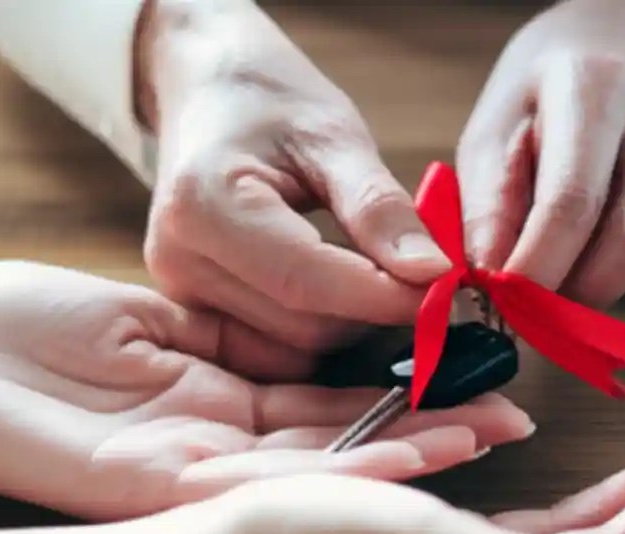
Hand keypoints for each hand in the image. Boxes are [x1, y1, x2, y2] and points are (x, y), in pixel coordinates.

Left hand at [0, 261, 533, 519]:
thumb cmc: (31, 331)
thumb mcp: (158, 318)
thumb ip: (233, 334)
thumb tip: (311, 323)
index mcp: (221, 408)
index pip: (333, 409)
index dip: (404, 400)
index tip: (471, 381)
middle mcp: (218, 454)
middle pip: (339, 450)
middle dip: (426, 437)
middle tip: (508, 422)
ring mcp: (190, 477)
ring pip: (313, 476)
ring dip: (398, 462)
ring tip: (475, 440)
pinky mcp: (155, 488)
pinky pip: (257, 484)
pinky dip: (332, 473)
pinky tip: (396, 461)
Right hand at [136, 0, 450, 375]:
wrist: (210, 94)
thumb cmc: (269, 101)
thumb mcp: (334, 136)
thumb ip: (380, 209)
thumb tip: (434, 274)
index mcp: (205, 206)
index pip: (307, 281)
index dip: (386, 296)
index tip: (446, 292)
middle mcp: (178, 261)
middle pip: (304, 325)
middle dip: (371, 308)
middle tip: (416, 272)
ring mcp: (181, 294)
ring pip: (294, 346)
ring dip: (349, 321)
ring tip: (369, 267)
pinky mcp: (195, 314)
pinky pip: (274, 350)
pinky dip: (319, 328)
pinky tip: (336, 289)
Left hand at [458, 0, 624, 305]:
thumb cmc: (552, 87)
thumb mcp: (499, 121)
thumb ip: (488, 200)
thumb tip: (489, 278)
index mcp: (595, 88)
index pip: (573, 200)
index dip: (538, 269)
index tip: (505, 304)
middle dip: (582, 291)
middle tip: (540, 298)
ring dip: (620, 288)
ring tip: (576, 271)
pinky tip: (614, 255)